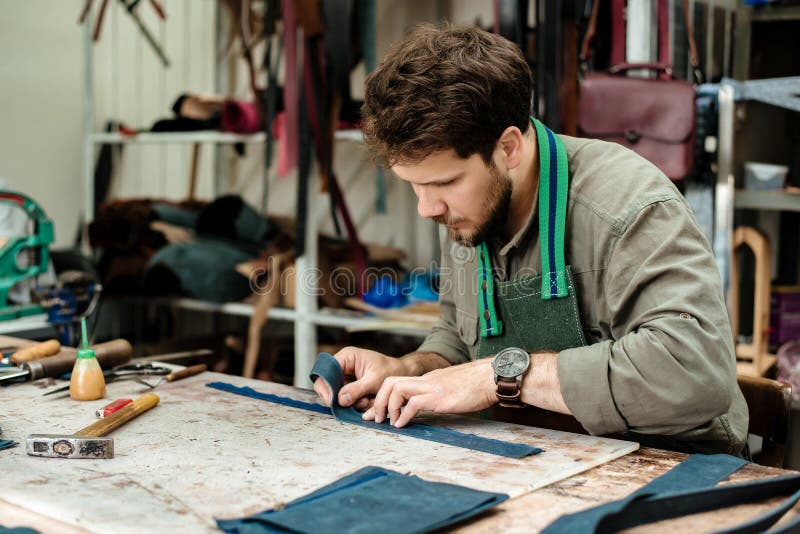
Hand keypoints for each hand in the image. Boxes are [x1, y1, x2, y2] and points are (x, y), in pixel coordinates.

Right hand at [313, 346, 405, 409]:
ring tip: (368, 400)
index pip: (327, 370)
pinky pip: (347, 399)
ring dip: (352, 402)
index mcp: (348, 356)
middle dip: (341, 397)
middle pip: (329, 384)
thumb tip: (340, 399)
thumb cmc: (391, 370)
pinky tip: (368, 401)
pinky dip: (357, 404)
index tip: (331, 400)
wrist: (402, 375)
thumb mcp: (374, 380)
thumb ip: (356, 389)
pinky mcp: (351, 387)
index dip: (326, 385)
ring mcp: (346, 377)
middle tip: (355, 403)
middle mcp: (344, 366)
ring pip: (338, 395)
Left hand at [363, 358, 496, 427]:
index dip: (383, 397)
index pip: (396, 382)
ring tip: (389, 422)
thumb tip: (430, 406)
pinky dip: (403, 416)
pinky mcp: (440, 397)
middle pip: (389, 382)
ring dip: (388, 407)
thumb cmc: (477, 385)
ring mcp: (432, 387)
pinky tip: (403, 425)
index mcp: (428, 379)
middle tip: (376, 418)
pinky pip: (413, 404)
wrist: (492, 377)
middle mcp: (426, 380)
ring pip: (396, 389)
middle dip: (378, 400)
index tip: (378, 413)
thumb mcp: (452, 388)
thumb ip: (438, 394)